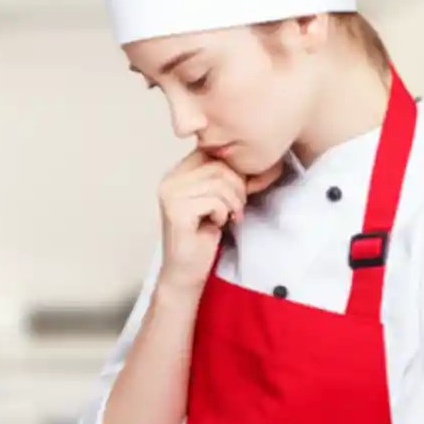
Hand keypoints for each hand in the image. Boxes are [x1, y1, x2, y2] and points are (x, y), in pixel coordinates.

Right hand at [157, 152, 283, 290]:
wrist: (186, 271)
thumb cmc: (202, 236)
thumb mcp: (215, 199)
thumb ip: (224, 178)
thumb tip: (254, 158)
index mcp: (176, 174)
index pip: (210, 152)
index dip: (232, 170)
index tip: (238, 191)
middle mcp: (169, 181)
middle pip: (217, 166)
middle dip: (237, 187)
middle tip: (237, 207)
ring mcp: (170, 196)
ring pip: (218, 183)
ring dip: (232, 202)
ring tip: (228, 216)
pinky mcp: (177, 212)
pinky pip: (214, 201)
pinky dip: (223, 214)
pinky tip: (216, 224)